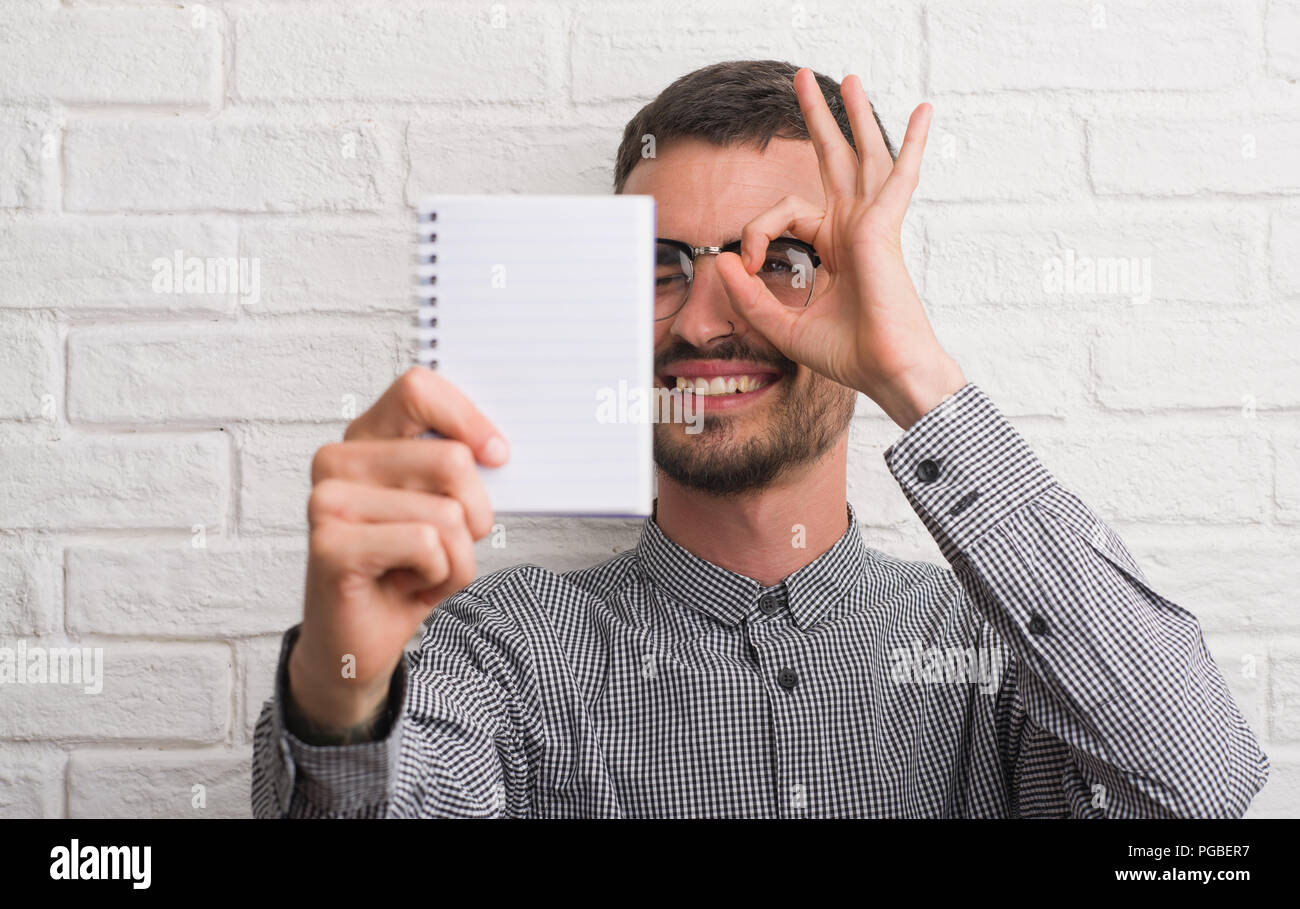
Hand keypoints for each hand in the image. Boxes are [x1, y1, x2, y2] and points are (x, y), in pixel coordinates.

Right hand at [287, 367, 508, 736]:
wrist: (361, 642)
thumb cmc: (407, 569)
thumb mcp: (444, 508)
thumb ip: (459, 470)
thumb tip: (497, 451)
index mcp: (366, 438)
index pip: (418, 389)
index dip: (468, 419)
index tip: (497, 456)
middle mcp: (338, 461)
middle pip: (452, 460)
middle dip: (475, 516)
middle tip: (449, 547)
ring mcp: (328, 501)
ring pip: (447, 513)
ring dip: (457, 558)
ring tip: (423, 572)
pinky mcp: (330, 544)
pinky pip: (427, 545)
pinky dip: (440, 577)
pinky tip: (408, 586)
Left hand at [714, 68, 965, 429]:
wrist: (885, 373)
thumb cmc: (848, 355)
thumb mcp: (781, 325)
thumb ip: (748, 296)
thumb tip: (721, 261)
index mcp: (835, 249)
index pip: (786, 216)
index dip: (756, 233)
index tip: (747, 268)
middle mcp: (854, 231)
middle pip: (833, 162)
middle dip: (817, 121)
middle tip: (801, 80)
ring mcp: (871, 226)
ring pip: (861, 157)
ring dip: (853, 116)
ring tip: (847, 78)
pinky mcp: (882, 228)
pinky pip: (898, 177)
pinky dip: (911, 144)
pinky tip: (923, 111)